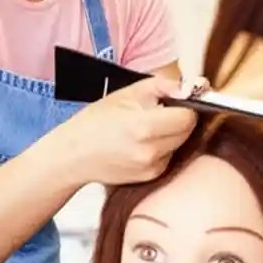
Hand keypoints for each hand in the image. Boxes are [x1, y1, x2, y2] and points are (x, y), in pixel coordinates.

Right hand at [40, 75, 202, 188]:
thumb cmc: (94, 122)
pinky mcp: (150, 176)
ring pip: (180, 144)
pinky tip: (141, 143)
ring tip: (146, 128)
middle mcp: (151, 151)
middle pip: (187, 131)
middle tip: (157, 113)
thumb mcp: (125, 94)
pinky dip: (162, 148)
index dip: (184, 106)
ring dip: (171, 134)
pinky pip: (169, 157)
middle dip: (178, 119)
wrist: (73, 155)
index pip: (188, 116)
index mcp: (144, 126)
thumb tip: (189, 86)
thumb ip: (161, 86)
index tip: (173, 101)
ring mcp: (151, 167)